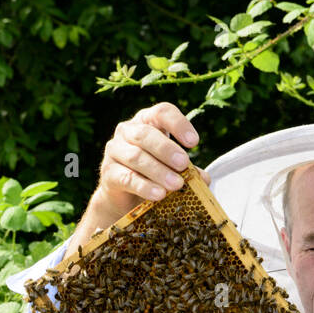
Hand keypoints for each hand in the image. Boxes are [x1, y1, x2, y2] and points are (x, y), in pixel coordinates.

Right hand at [97, 102, 207, 219]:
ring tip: (176, 185)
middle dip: (167, 150)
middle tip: (183, 164)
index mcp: (146, 121)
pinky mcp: (108, 173)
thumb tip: (204, 179)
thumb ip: (188, 171)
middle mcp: (127, 131)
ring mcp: (115, 150)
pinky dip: (144, 187)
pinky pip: (127, 178)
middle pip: (146, 134)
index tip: (194, 142)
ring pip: (136, 157)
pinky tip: (159, 194)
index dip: (178, 124)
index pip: (162, 112)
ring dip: (158, 171)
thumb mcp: (172, 169)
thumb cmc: (151, 175)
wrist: (124, 199)